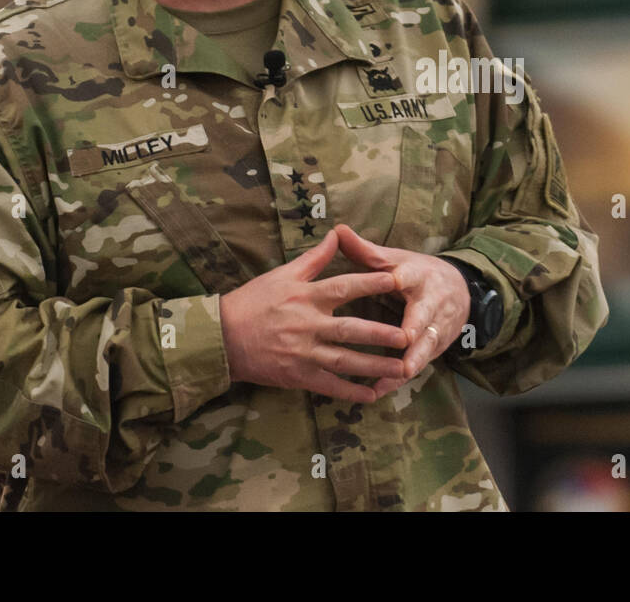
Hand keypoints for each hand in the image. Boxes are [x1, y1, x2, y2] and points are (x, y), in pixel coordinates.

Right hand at [218, 226, 409, 403]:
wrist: (221, 337)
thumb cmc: (252, 301)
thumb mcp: (282, 274)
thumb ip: (315, 258)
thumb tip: (337, 233)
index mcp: (306, 296)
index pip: (344, 287)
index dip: (371, 283)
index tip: (396, 280)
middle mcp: (307, 324)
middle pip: (350, 329)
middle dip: (380, 334)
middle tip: (408, 336)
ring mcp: (303, 352)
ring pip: (345, 361)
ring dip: (374, 366)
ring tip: (401, 369)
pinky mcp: (297, 376)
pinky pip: (329, 385)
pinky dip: (350, 392)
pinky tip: (372, 396)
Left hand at [333, 224, 470, 397]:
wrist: (460, 291)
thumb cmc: (418, 274)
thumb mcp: (397, 259)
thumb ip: (367, 251)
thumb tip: (338, 230)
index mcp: (419, 277)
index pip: (412, 276)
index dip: (404, 279)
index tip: (396, 282)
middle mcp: (432, 304)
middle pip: (425, 319)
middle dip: (416, 332)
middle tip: (405, 342)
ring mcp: (435, 329)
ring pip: (424, 348)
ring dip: (410, 363)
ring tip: (393, 376)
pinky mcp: (434, 349)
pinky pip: (417, 366)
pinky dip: (398, 379)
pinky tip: (378, 390)